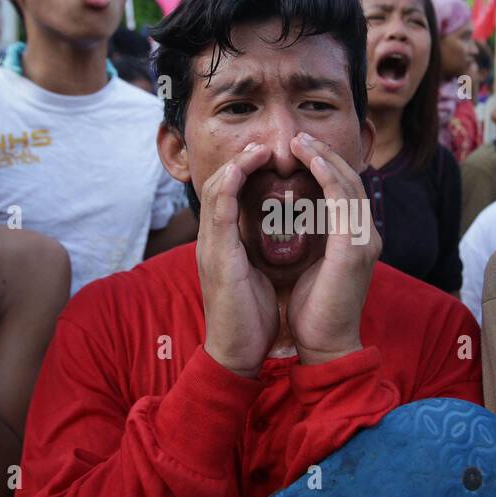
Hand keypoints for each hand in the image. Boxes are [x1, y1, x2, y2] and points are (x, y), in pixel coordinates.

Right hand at [198, 143, 279, 377]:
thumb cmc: (251, 318)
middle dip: (244, 158)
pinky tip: (244, 168)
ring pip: (218, 187)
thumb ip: (261, 249)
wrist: (237, 354)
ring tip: (260, 147)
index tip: (271, 155)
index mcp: (225, 242)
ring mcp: (211, 246)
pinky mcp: (216, 257)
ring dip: (239, 162)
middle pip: (221, 181)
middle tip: (268, 143)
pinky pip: (219, 209)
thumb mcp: (256, 274)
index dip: (246, 169)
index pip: (230, 191)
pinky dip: (230, 184)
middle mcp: (213, 238)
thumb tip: (284, 229)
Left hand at [286, 133, 380, 366]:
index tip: (301, 151)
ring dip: (324, 157)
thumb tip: (296, 219)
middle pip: (351, 180)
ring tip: (300, 141)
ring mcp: (365, 240)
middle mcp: (367, 235)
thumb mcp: (315, 266)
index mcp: (358, 239)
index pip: (346, 192)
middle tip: (299, 137)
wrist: (325, 346)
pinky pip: (342, 199)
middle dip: (325, 155)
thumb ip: (315, 240)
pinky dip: (327, 174)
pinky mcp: (354, 247)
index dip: (327, 167)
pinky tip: (310, 160)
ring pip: (348, 183)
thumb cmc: (314, 312)